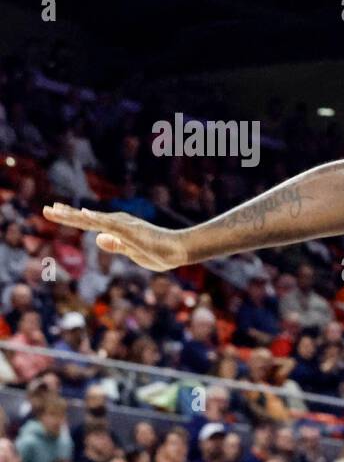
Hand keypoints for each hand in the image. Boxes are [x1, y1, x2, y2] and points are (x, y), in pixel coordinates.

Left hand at [42, 204, 187, 271]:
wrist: (181, 251)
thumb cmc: (160, 252)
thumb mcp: (133, 252)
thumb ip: (116, 245)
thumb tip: (98, 239)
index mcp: (117, 229)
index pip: (89, 223)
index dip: (71, 217)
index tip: (53, 211)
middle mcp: (119, 224)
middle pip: (87, 219)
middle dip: (66, 215)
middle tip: (45, 209)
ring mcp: (125, 226)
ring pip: (95, 220)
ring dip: (75, 215)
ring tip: (56, 210)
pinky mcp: (133, 231)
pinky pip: (113, 225)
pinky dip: (98, 219)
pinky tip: (86, 215)